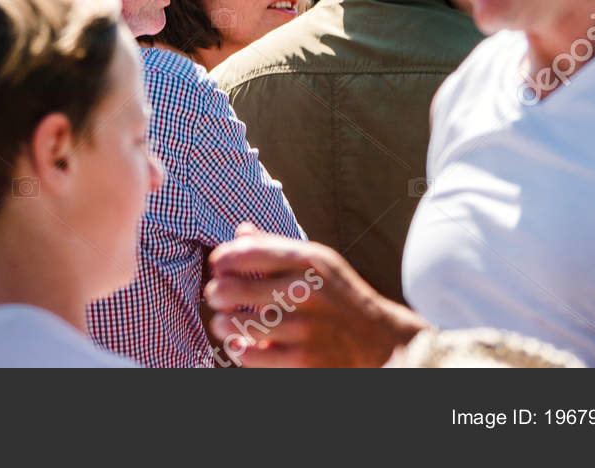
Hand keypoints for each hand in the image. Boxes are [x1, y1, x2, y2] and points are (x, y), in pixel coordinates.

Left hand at [204, 223, 426, 367]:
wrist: (380, 341)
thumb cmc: (340, 297)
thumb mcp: (318, 262)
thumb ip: (277, 248)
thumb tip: (240, 231)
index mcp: (309, 260)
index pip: (249, 252)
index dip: (224, 258)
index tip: (217, 265)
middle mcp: (306, 291)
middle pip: (236, 288)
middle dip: (216, 292)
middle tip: (214, 295)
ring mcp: (304, 328)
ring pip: (240, 324)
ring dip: (223, 322)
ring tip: (222, 321)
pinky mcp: (303, 362)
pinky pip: (253, 357)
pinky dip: (240, 350)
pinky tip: (240, 344)